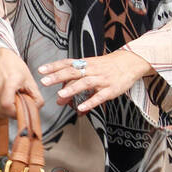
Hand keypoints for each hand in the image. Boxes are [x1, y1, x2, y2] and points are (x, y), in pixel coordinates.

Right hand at [0, 47, 43, 116]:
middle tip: (17, 108)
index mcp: (8, 82)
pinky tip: (4, 102)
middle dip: (11, 114)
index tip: (21, 111)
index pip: (7, 106)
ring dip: (4, 112)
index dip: (15, 113)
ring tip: (11, 104)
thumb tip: (37, 109)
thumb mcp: (29, 79)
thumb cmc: (13, 65)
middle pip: (1, 111)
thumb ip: (36, 96)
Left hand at [39, 49, 153, 113]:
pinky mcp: (111, 90)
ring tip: (60, 95)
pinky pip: (100, 96)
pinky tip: (81, 108)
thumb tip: (60, 97)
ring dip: (72, 89)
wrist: (130, 62)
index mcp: (86, 64)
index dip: (54, 66)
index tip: (41, 70)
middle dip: (58, 77)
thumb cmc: (107, 66)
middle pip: (73, 72)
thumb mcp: (91, 68)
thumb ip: (75, 81)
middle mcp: (92, 70)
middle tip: (44, 82)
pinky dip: (90, 102)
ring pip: (85, 83)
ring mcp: (102, 80)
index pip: (67, 63)